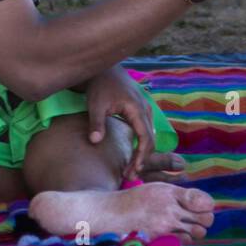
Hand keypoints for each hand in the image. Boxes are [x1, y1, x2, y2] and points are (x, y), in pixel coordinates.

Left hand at [85, 65, 154, 180]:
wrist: (103, 70)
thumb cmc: (99, 86)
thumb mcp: (95, 104)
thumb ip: (96, 123)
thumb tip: (95, 142)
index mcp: (137, 109)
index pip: (145, 137)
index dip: (141, 156)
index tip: (134, 170)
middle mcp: (145, 109)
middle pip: (150, 139)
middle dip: (142, 159)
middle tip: (130, 175)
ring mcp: (144, 109)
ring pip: (150, 135)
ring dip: (142, 152)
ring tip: (131, 168)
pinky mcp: (140, 110)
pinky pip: (146, 130)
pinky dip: (141, 144)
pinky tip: (132, 154)